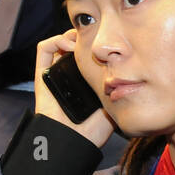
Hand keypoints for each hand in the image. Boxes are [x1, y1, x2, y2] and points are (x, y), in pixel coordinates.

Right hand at [34, 29, 114, 147]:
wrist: (74, 140)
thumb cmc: (94, 129)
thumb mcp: (115, 103)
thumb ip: (121, 89)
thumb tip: (131, 74)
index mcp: (86, 81)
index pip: (90, 55)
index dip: (98, 45)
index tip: (109, 43)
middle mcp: (71, 76)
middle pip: (75, 47)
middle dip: (85, 36)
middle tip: (97, 35)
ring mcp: (56, 74)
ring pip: (60, 44)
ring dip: (70, 35)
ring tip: (82, 39)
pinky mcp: (43, 75)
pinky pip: (44, 49)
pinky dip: (55, 40)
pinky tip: (70, 44)